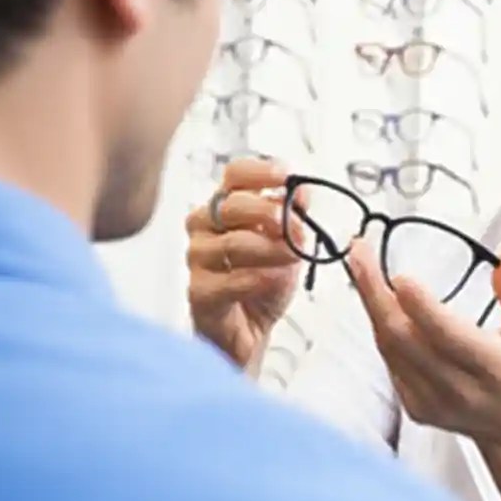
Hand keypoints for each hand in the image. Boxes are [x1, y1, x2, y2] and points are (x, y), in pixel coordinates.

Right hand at [185, 158, 305, 368]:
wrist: (252, 329)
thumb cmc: (264, 281)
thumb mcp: (289, 244)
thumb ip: (294, 218)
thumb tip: (302, 192)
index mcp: (227, 207)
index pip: (235, 175)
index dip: (259, 171)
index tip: (284, 175)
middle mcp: (206, 227)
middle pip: (230, 206)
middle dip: (268, 213)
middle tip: (294, 226)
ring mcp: (198, 259)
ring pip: (233, 244)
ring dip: (270, 249)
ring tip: (293, 257)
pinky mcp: (198, 292)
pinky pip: (228, 280)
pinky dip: (257, 278)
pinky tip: (273, 280)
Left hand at [346, 239, 500, 449]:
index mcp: (494, 368)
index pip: (449, 335)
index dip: (421, 307)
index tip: (401, 276)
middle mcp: (459, 388)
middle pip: (405, 339)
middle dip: (375, 292)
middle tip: (359, 252)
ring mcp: (432, 401)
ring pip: (390, 348)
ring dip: (371, 303)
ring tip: (360, 264)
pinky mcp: (414, 407)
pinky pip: (390, 361)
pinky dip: (381, 326)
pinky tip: (377, 298)